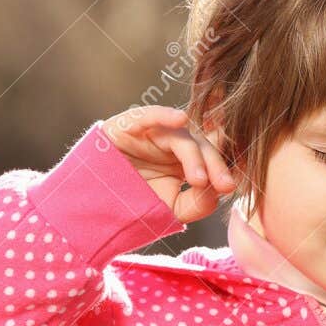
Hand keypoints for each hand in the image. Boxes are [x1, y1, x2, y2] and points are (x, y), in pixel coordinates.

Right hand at [102, 105, 235, 222]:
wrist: (92, 207)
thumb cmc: (133, 205)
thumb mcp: (171, 210)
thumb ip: (197, 203)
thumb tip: (218, 192)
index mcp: (188, 160)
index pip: (214, 156)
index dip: (226, 165)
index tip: (233, 185)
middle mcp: (174, 143)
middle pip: (203, 145)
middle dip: (216, 165)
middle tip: (225, 185)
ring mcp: (154, 132)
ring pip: (182, 136)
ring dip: (194, 155)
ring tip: (198, 179)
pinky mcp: (131, 125)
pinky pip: (150, 115)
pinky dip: (165, 115)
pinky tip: (180, 119)